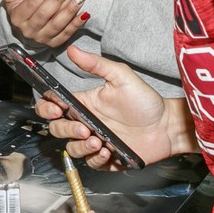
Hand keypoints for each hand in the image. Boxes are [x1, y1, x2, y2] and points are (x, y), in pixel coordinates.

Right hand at [0, 0, 88, 46]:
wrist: (38, 20)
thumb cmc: (29, 3)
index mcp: (17, 18)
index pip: (30, 5)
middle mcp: (28, 31)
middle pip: (44, 15)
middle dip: (57, 0)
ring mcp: (42, 38)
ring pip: (57, 24)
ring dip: (70, 10)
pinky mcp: (54, 43)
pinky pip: (67, 33)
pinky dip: (76, 23)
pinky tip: (84, 13)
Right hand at [35, 45, 174, 169]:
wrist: (167, 126)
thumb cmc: (145, 101)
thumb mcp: (121, 77)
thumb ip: (96, 64)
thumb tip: (73, 49)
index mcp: (84, 103)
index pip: (53, 104)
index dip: (47, 107)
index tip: (56, 108)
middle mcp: (86, 122)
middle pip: (57, 128)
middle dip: (65, 129)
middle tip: (83, 128)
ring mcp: (94, 141)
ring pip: (72, 148)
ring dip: (79, 146)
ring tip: (97, 141)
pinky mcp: (106, 158)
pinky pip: (90, 163)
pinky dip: (95, 159)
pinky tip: (106, 151)